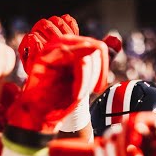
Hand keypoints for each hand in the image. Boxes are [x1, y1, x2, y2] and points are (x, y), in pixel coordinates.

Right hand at [18, 15, 123, 131]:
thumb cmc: (62, 98)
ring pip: (88, 55)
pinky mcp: (47, 55)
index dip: (103, 68)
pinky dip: (82, 82)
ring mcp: (53, 46)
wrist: (39, 116)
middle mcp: (63, 41)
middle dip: (96, 75)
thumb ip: (99, 60)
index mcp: (73, 45)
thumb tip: (116, 39)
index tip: (98, 88)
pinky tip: (75, 96)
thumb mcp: (87, 78)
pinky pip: (79, 61)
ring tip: (77, 95)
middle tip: (85, 93)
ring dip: (87, 81)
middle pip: (96, 48)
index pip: (99, 47)